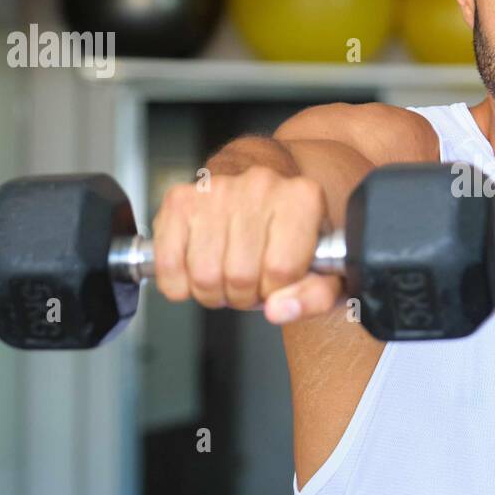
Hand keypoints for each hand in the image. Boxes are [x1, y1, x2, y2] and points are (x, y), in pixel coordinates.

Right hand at [150, 166, 343, 325]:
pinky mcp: (179, 199)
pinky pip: (169, 265)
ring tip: (228, 275)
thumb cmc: (295, 234)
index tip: (278, 281)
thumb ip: (316, 296)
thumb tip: (278, 310)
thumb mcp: (326, 268)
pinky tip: (197, 272)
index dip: (277, 290)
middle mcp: (259, 185)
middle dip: (245, 294)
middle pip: (240, 275)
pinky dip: (179, 284)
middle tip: (251, 281)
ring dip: (214, 291)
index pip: (281, 270)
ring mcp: (216, 189)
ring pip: (204, 274)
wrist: (264, 191)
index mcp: (302, 198)